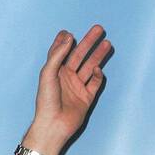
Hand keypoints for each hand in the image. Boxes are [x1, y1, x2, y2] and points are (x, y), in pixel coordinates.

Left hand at [30, 24, 112, 150]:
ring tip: (107, 43)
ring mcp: (77, 87)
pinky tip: (98, 69)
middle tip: (99, 29)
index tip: (70, 31)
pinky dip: (98, 75)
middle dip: (89, 42)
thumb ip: (57, 55)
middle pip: (80, 55)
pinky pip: (95, 83)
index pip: (61, 51)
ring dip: (98, 55)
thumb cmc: (46, 101)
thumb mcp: (47, 74)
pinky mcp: (86, 98)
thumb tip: (69, 36)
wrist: (53, 125)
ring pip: (90, 66)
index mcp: (55, 72)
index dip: (65, 41)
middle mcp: (67, 78)